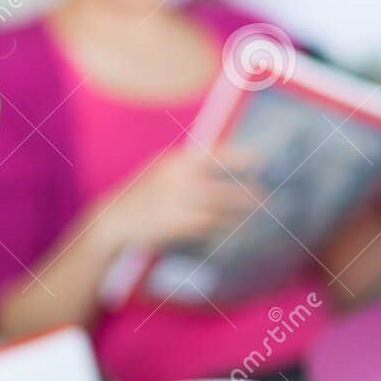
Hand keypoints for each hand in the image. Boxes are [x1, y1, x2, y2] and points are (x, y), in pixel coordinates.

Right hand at [93, 145, 260, 249]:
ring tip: (257, 210)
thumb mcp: (160, 170)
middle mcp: (178, 181)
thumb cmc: (141, 194)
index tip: (259, 160)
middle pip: (221, 187)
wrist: (114, 220)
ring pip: (218, 208)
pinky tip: (236, 225)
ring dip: (240, 210)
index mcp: (175, 162)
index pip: (214, 155)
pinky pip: (208, 224)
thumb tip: (218, 159)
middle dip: (246, 192)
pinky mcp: (176, 224)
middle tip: (265, 194)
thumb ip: (186, 166)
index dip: (238, 157)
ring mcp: (177, 203)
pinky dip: (225, 224)